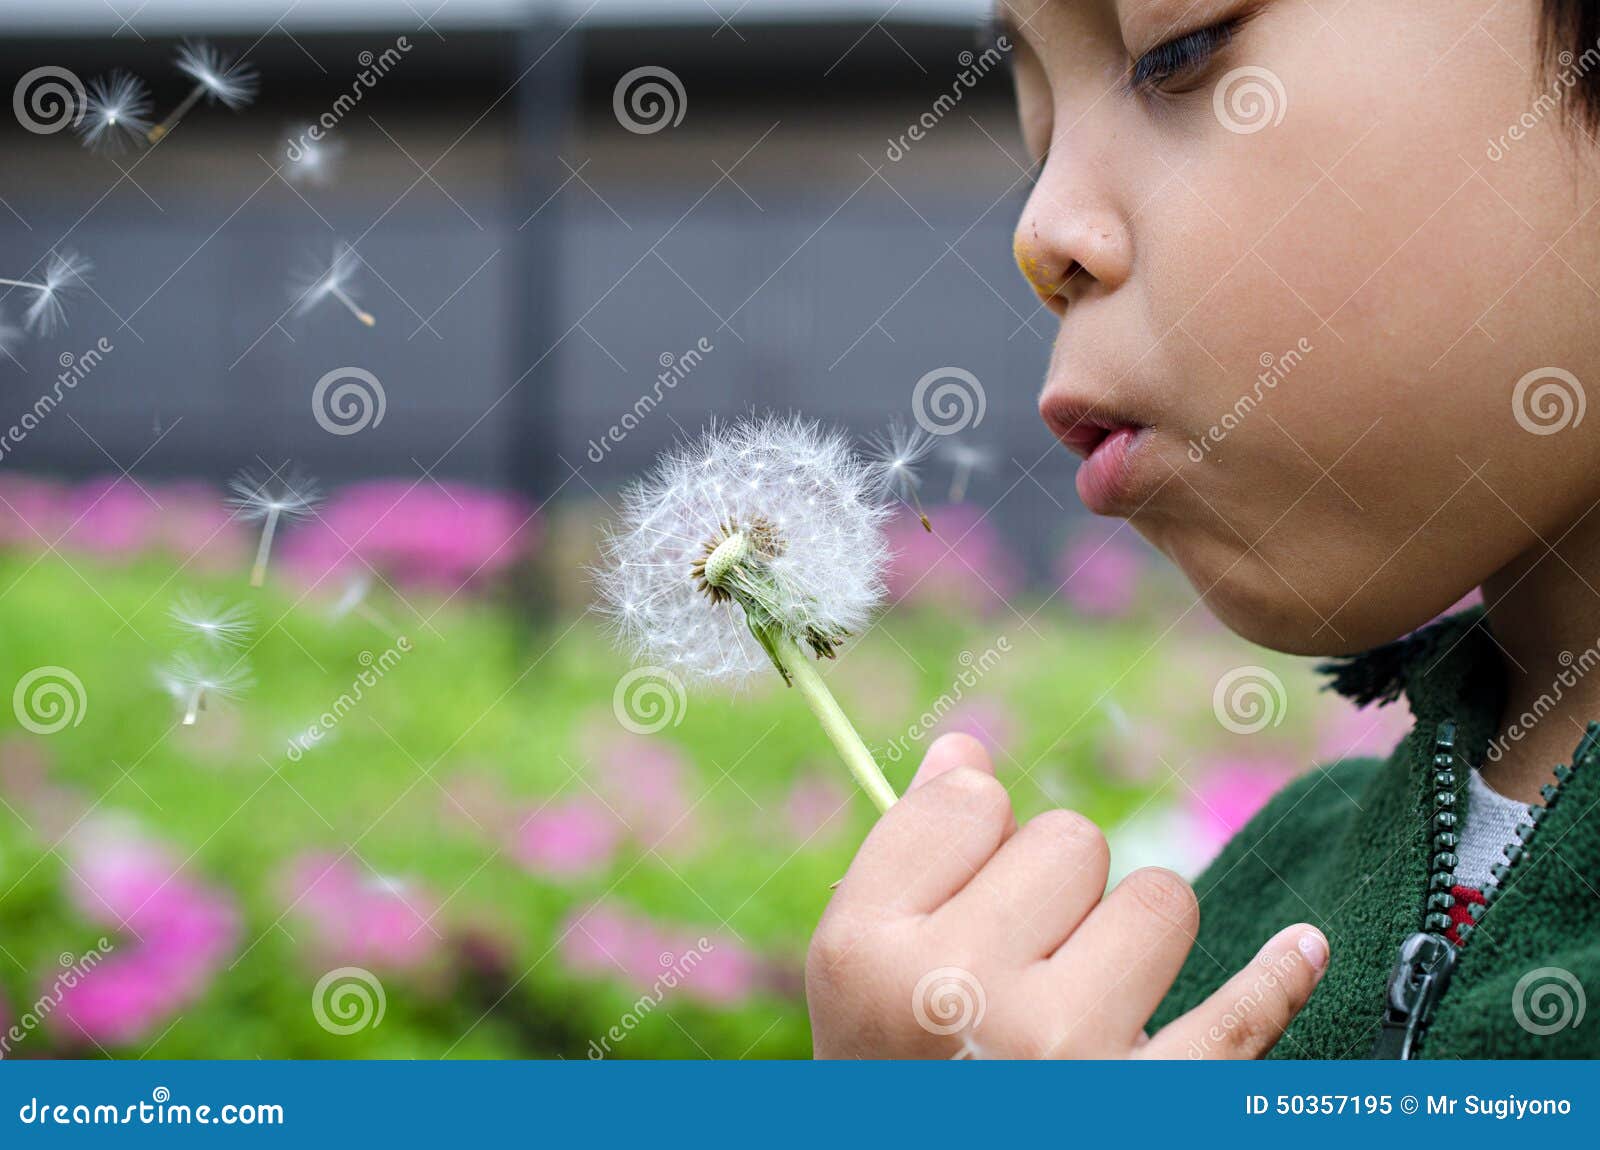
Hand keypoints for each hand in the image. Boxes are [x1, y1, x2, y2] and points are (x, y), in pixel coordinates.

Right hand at [806, 734, 1328, 1057]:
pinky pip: (1239, 1015)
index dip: (981, 834)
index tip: (975, 885)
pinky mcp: (1145, 1108)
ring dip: (1135, 935)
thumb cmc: (892, 1072)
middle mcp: (957, 992)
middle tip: (1026, 964)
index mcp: (868, 948)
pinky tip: (1301, 949)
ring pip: (1157, 898)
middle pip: (1070, 840)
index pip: (970, 802)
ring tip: (1090, 998)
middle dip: (1059, 887)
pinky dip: (1276, 979)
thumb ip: (906, 858)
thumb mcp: (859, 975)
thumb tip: (962, 751)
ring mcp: (1059, 1052)